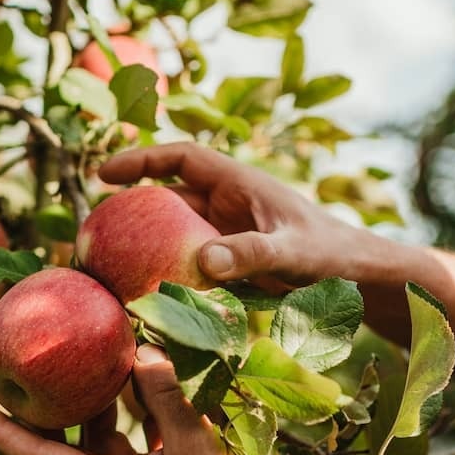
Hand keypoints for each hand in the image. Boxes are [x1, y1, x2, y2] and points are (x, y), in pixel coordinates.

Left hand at [0, 344, 299, 454]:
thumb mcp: (193, 453)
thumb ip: (168, 400)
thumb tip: (141, 350)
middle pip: (70, 437)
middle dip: (53, 402)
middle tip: (37, 361)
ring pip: (109, 430)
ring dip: (103, 397)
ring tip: (95, 354)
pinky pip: (145, 430)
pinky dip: (145, 403)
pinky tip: (154, 372)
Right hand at [99, 142, 376, 286]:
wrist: (361, 278)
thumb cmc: (334, 256)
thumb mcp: (293, 254)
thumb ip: (251, 254)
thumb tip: (202, 261)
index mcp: (240, 183)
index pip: (181, 158)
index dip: (141, 160)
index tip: (103, 174)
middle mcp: (230, 204)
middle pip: (169, 196)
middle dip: (132, 207)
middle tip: (94, 228)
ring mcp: (230, 233)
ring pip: (176, 232)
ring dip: (147, 243)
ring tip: (109, 264)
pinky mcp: (233, 262)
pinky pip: (191, 261)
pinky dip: (168, 272)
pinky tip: (145, 295)